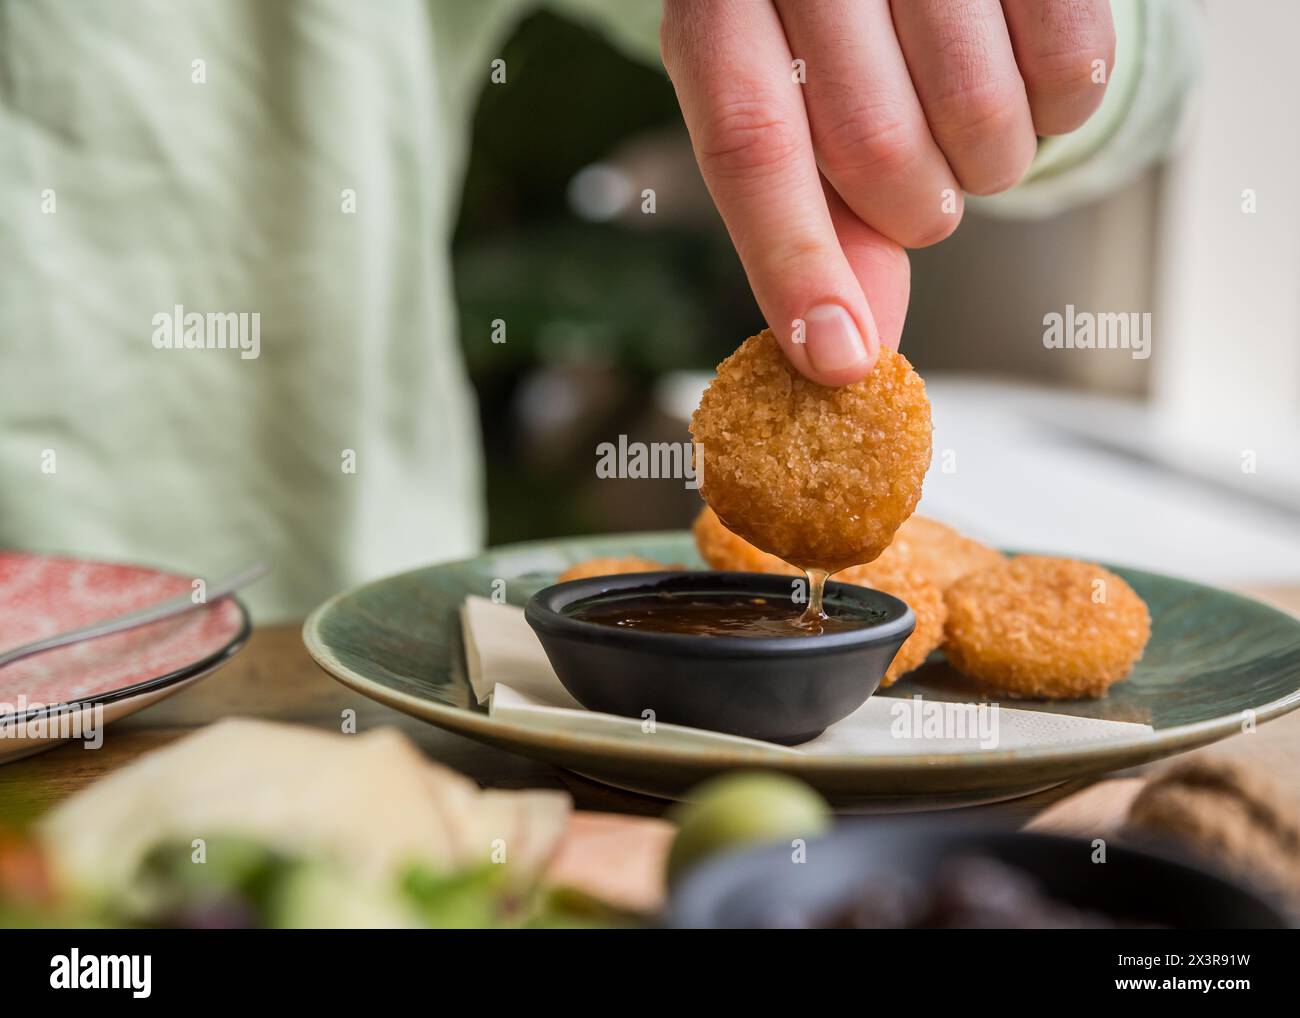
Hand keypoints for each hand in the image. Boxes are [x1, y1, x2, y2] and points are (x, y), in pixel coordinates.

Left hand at [662, 0, 1114, 383]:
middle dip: (911, 209)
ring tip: (963, 127)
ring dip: (986, 165)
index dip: (795, 262)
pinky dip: (1057, 111)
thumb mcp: (789, 116)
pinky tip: (1021, 82)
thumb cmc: (828, 42)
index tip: (841, 358)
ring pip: (978, 110)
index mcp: (723, 1)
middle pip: (873, 143)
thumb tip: (849, 355)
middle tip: (918, 189)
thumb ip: (816, 226)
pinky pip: (1071, 66)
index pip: (750, 144)